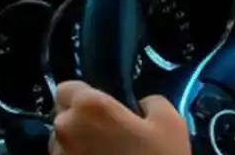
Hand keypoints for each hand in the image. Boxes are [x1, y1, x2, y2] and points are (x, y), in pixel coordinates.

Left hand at [49, 80, 190, 154]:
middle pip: (64, 117)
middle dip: (82, 122)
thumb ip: (151, 102)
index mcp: (88, 107)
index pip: (67, 88)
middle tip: (109, 134)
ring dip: (79, 146)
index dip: (84, 96)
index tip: (104, 108)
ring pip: (63, 143)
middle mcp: (65, 130)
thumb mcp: (171, 123)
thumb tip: (140, 104)